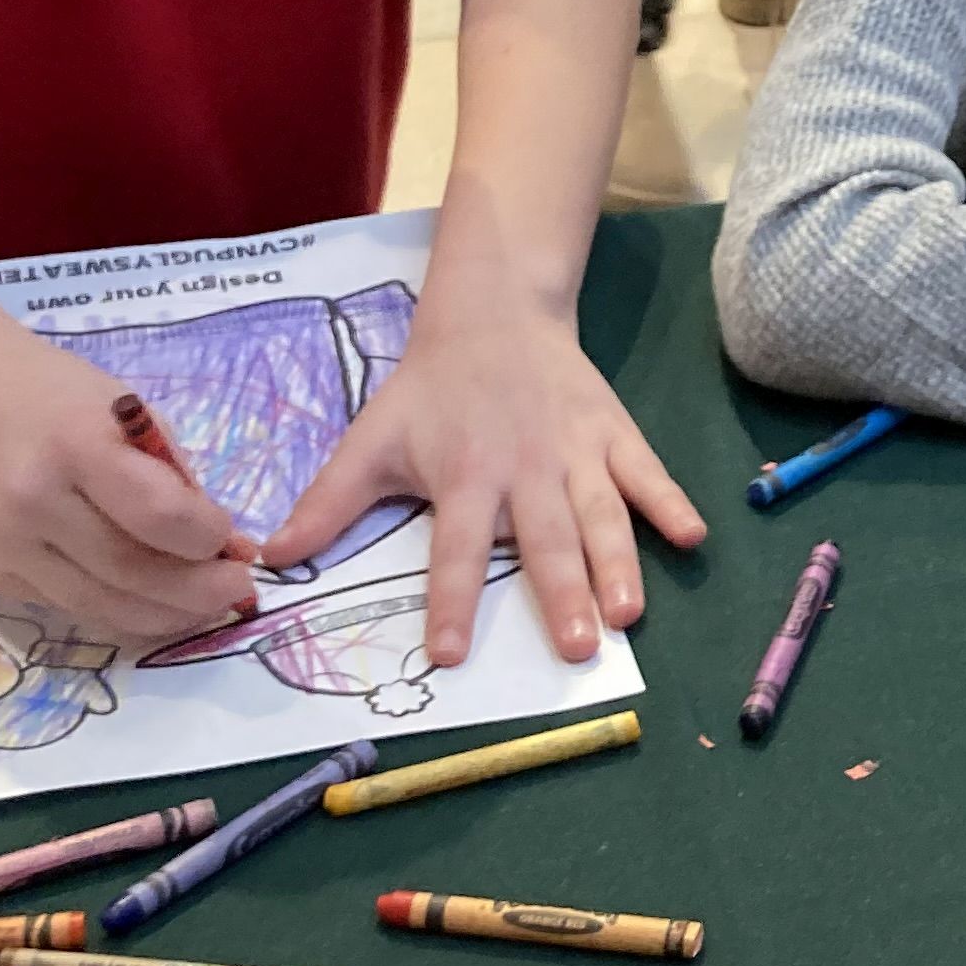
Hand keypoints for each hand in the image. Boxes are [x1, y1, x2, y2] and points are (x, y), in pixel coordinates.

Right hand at [0, 322, 260, 641]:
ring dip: (164, 615)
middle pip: (131, 572)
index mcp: (75, 446)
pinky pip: (67, 605)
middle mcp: (34, 503)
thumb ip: (170, 472)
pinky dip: (117, 610)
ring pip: (100, 605)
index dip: (207, 538)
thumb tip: (224, 542)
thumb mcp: (120, 407)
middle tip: (238, 592)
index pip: (158, 514)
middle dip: (197, 591)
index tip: (234, 540)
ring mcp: (5, 546)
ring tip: (206, 608)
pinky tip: (151, 603)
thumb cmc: (47, 390)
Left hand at [261, 316, 704, 667]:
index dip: (453, 599)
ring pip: (601, 513)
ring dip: (617, 563)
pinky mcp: (613, 431)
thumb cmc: (429, 390)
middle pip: (544, 539)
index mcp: (463, 474)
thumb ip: (328, 504)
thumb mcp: (370, 440)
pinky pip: (646, 471)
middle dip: (562, 595)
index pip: (455, 547)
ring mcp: (576, 449)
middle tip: (581, 649)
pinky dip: (670, 501)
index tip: (451, 653)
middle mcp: (524, 467)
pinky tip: (694, 537)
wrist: (494, 312)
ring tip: (629, 613)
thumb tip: (272, 561)